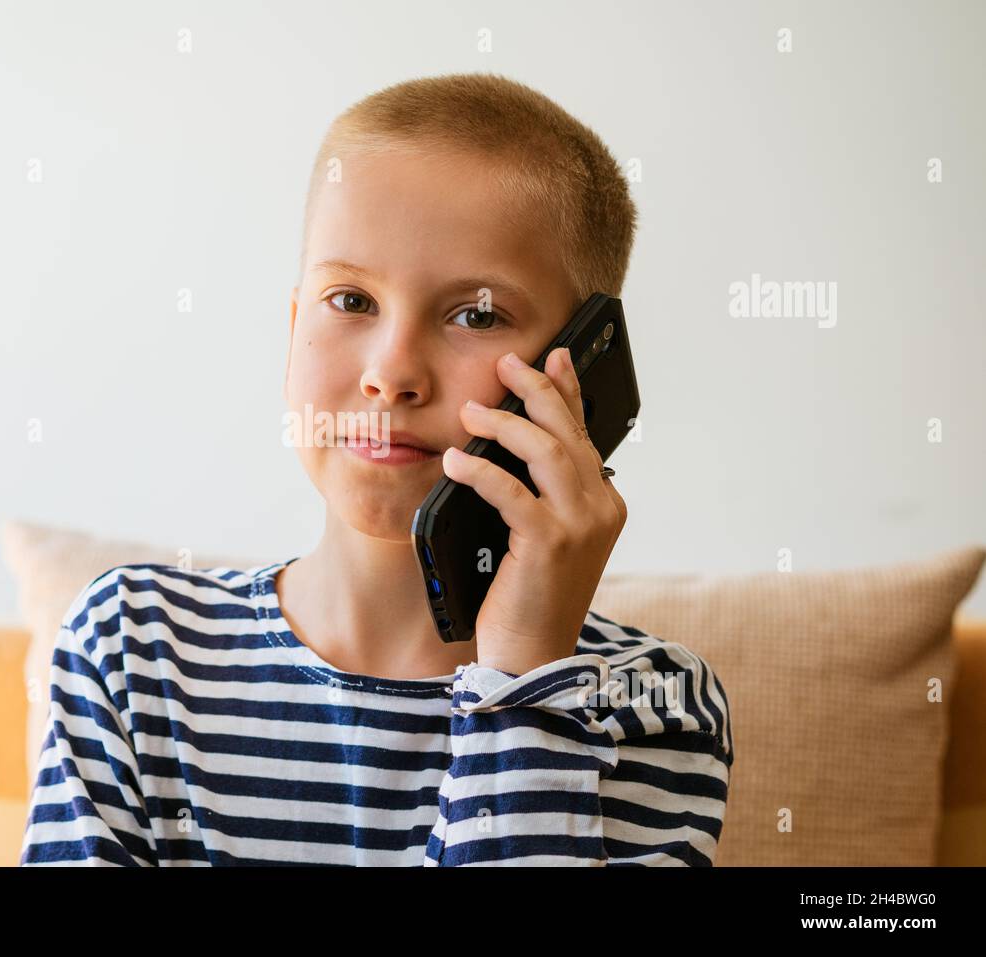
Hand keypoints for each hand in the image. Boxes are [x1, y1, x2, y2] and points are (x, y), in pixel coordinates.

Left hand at [441, 347, 627, 674]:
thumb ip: (536, 492)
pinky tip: (455, 460)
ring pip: (545, 452)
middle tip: (506, 364)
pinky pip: (511, 491)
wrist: (532, 658)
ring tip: (471, 409)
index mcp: (603, 504)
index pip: (582, 434)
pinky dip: (480, 470)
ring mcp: (580, 525)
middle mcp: (601, 508)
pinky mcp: (549, 542)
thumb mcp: (538, 536)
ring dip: (505, 424)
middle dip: (536, 390)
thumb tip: (508, 446)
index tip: (551, 356)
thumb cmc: (527, 596)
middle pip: (566, 432)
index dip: (566, 391)